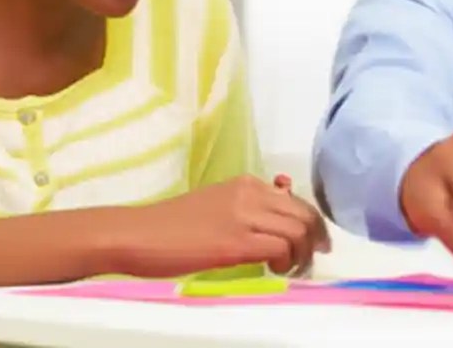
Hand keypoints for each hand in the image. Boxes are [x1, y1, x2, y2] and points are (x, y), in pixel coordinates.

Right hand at [111, 175, 330, 277]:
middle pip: (304, 214)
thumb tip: (280, 218)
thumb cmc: (172, 227)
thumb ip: (249, 208)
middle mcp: (250, 193)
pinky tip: (274, 270)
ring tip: (290, 270)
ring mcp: (244, 216)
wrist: (137, 234)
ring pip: (298, 231)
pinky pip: (281, 248)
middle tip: (311, 260)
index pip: (296, 201)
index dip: (312, 224)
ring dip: (302, 255)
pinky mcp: (236, 242)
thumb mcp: (218, 206)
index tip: (314, 243)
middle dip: (315, 240)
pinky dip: (286, 262)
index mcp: (246, 183)